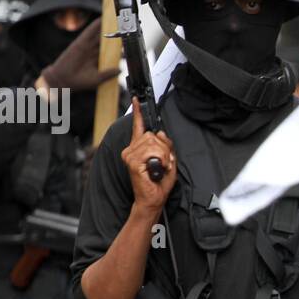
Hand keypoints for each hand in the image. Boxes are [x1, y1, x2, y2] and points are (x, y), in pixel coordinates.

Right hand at [40, 19, 120, 91]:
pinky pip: (88, 33)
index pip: (111, 52)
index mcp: (99, 60)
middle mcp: (94, 52)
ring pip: (99, 35)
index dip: (119, 47)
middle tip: (125, 29)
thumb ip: (109, 74)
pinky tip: (101, 20)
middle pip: (106, 41)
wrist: (64, 80)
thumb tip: (120, 70)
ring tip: (115, 20)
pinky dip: (94, 26)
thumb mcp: (98, 79)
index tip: (128, 44)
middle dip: (115, 35)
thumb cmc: (80, 82)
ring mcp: (88, 47)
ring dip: (106, 28)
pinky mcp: (80, 43)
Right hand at [122, 98, 174, 215]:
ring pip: (153, 143)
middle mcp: (131, 150)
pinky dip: (161, 160)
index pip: (138, 126)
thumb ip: (165, 145)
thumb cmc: (158, 183)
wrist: (152, 199)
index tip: (137, 99)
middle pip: (152, 135)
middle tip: (164, 162)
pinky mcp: (133, 162)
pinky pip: (152, 152)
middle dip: (164, 148)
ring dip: (163, 156)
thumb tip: (161, 132)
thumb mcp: (168, 160)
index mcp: (138, 148)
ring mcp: (130, 155)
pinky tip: (157, 169)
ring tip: (160, 167)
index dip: (138, 112)